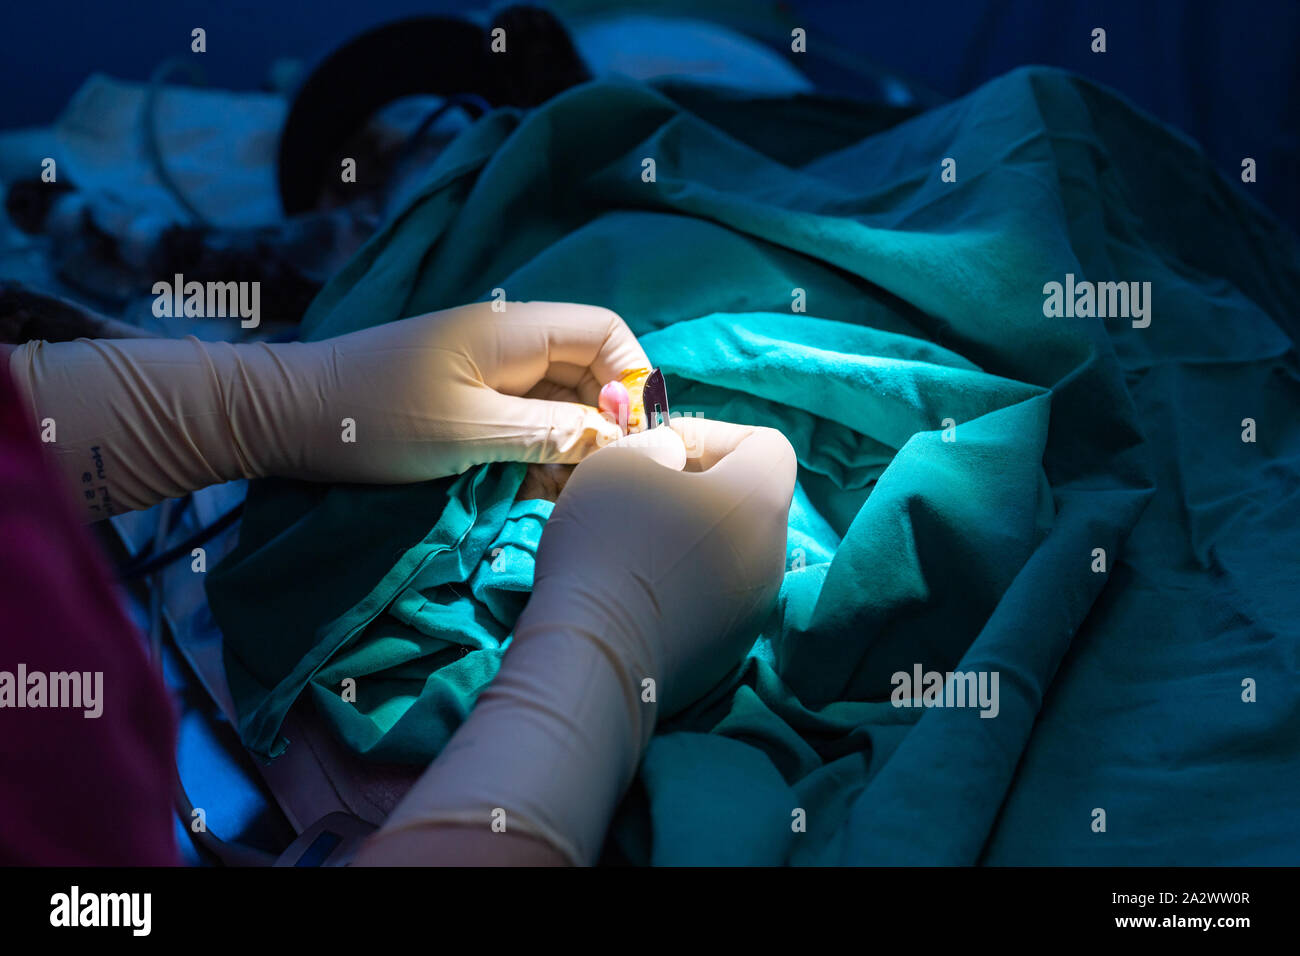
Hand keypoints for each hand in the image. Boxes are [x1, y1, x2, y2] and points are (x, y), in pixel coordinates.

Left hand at [306, 301, 639, 480]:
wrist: (284, 417)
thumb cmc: (374, 417)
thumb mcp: (469, 432)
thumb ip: (548, 434)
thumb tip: (615, 438)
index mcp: (513, 329)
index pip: (605, 331)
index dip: (632, 376)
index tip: (632, 434)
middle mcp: (508, 344)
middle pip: (589, 370)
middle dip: (606, 420)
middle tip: (603, 477)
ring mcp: (487, 374)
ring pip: (560, 403)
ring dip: (572, 445)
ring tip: (565, 494)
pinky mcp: (468, 404)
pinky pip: (526, 423)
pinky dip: (539, 455)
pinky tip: (534, 492)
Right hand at [524, 416, 797, 722]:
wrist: (593, 658)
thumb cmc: (610, 544)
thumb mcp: (616, 464)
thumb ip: (653, 448)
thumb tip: (671, 464)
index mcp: (761, 501)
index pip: (766, 446)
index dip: (714, 434)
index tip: (663, 449)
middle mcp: (773, 555)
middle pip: (745, 500)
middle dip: (696, 485)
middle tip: (640, 490)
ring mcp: (754, 610)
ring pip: (728, 551)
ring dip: (687, 536)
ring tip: (631, 542)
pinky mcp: (727, 650)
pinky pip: (711, 596)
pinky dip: (680, 583)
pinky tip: (633, 591)